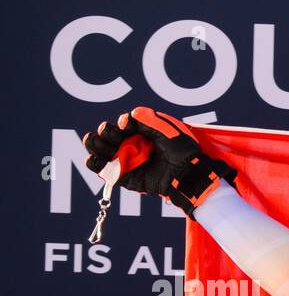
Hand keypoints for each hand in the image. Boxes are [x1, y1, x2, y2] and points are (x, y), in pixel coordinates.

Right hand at [83, 106, 235, 216]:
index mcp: (141, 131)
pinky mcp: (124, 176)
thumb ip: (147, 119)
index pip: (123, 123)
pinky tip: (95, 160)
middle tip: (116, 136)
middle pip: (106, 134)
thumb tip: (125, 120)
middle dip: (105, 131)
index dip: (123, 123)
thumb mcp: (167, 128)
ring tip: (103, 145)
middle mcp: (131, 144)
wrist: (187, 174)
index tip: (128, 126)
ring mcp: (126, 160)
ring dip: (95, 143)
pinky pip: (102, 170)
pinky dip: (94, 164)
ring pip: (99, 149)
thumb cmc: (181, 150)